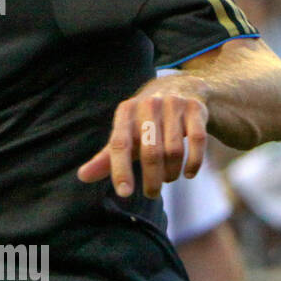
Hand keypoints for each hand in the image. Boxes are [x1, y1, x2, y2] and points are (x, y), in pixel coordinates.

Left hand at [77, 75, 208, 198]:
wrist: (179, 87)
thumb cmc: (145, 120)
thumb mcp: (125, 133)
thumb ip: (106, 157)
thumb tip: (82, 176)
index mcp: (126, 111)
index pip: (120, 144)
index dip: (120, 170)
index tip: (124, 193)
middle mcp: (149, 105)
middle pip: (150, 151)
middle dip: (151, 178)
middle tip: (151, 193)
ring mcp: (174, 105)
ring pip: (174, 150)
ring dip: (171, 172)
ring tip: (167, 179)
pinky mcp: (196, 109)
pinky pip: (198, 141)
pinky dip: (193, 162)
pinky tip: (188, 174)